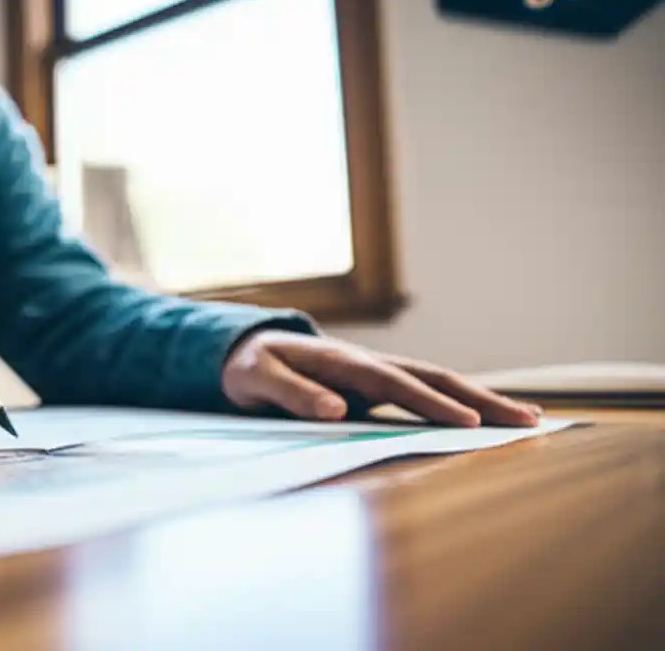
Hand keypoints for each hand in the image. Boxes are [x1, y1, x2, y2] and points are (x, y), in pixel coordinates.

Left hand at [221, 330, 541, 426]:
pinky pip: (424, 395)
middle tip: (529, 419)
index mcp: (341, 360)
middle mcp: (367, 363)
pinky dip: (459, 405)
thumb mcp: (255, 379)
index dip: (431, 403)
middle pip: (432, 378)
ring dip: (482, 400)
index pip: (394, 384)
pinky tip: (489, 420)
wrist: (242, 350)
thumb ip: (291, 393)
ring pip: (437, 383)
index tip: (468, 421)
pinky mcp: (376, 387)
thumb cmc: (249, 366)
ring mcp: (375, 373)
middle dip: (481, 399)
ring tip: (530, 418)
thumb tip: (337, 411)